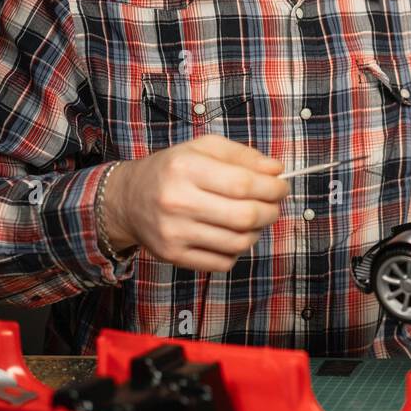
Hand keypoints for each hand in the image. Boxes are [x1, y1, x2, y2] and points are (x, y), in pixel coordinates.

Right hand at [102, 134, 289, 272]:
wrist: (128, 199)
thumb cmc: (172, 170)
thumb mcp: (203, 148)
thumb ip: (243, 155)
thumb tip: (277, 171)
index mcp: (186, 168)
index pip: (244, 183)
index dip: (272, 188)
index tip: (282, 187)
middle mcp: (177, 201)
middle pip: (245, 216)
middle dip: (271, 211)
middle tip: (273, 205)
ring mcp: (174, 232)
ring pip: (238, 242)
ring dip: (257, 232)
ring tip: (254, 219)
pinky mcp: (173, 256)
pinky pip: (223, 262)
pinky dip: (237, 250)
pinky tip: (232, 235)